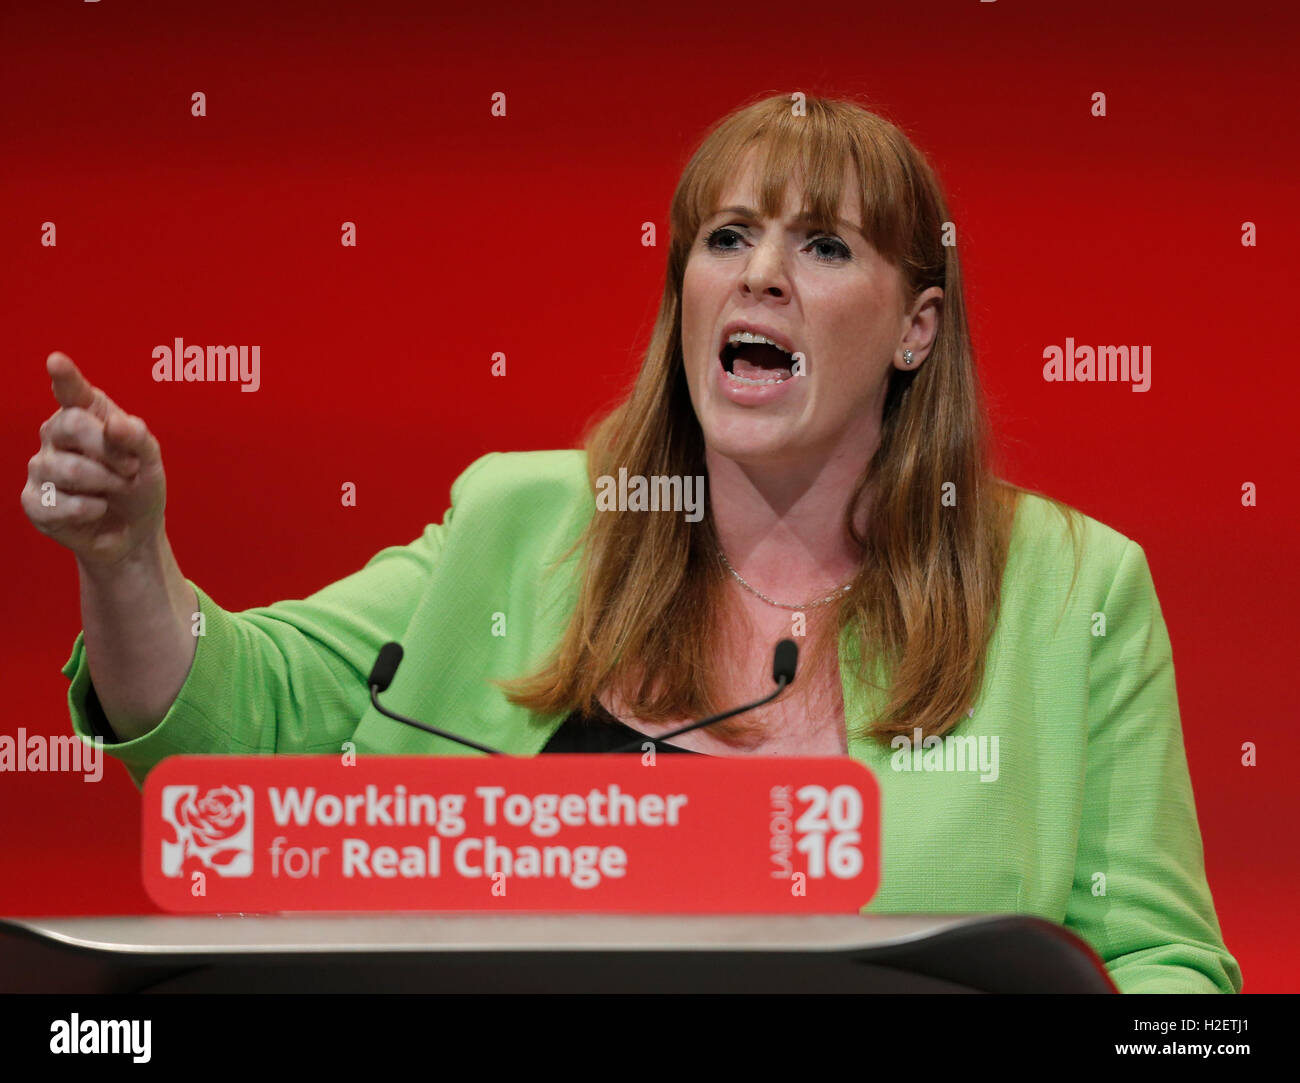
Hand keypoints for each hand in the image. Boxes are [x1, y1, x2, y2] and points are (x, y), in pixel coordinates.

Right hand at [22, 352, 166, 567]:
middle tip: (130, 470)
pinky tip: (97, 509)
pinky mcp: (34, 501)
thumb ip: (138, 438)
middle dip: (108, 451)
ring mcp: (41, 467)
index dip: (64, 377)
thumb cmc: (139, 486)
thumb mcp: (150, 461)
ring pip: (65, 468)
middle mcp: (55, 435)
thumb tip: (116, 423)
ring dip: (104, 484)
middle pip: (71, 425)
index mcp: (85, 415)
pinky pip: (57, 503)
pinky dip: (89, 510)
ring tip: (116, 490)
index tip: (57, 361)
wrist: (135, 531)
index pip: (72, 392)